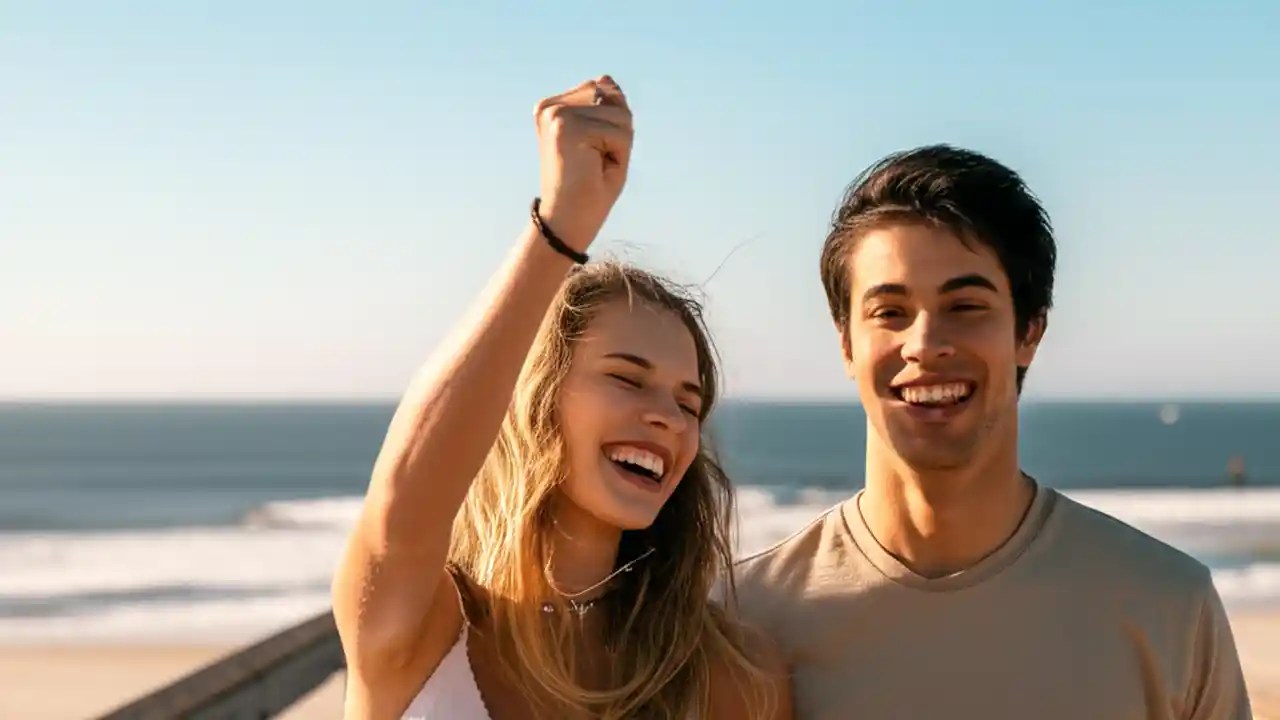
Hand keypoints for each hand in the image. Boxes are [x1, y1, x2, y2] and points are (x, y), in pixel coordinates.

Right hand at [533, 75, 633, 252]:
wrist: (567, 223)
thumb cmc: (588, 188)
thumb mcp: (607, 140)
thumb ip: (610, 106)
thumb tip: (606, 78)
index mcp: (554, 107)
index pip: (606, 94)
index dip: (612, 130)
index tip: (588, 156)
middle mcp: (550, 107)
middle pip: (614, 100)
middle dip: (617, 135)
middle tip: (593, 163)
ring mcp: (557, 115)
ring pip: (621, 116)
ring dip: (618, 148)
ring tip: (594, 167)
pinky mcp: (567, 126)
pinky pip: (620, 132)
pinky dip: (618, 155)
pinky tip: (594, 170)